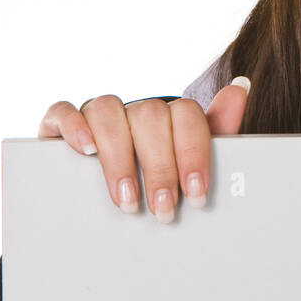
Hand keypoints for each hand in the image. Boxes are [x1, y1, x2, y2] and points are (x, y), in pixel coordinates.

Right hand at [37, 77, 250, 221]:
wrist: (98, 213)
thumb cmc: (154, 188)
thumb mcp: (188, 168)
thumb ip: (217, 133)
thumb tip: (241, 87)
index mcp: (169, 117)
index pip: (186, 114)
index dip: (193, 152)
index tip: (196, 193)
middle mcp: (134, 111)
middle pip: (150, 116)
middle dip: (160, 167)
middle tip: (163, 210)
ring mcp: (98, 115)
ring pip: (109, 111)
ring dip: (119, 157)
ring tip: (127, 200)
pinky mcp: (60, 125)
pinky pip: (63, 111)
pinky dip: (74, 126)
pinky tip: (85, 152)